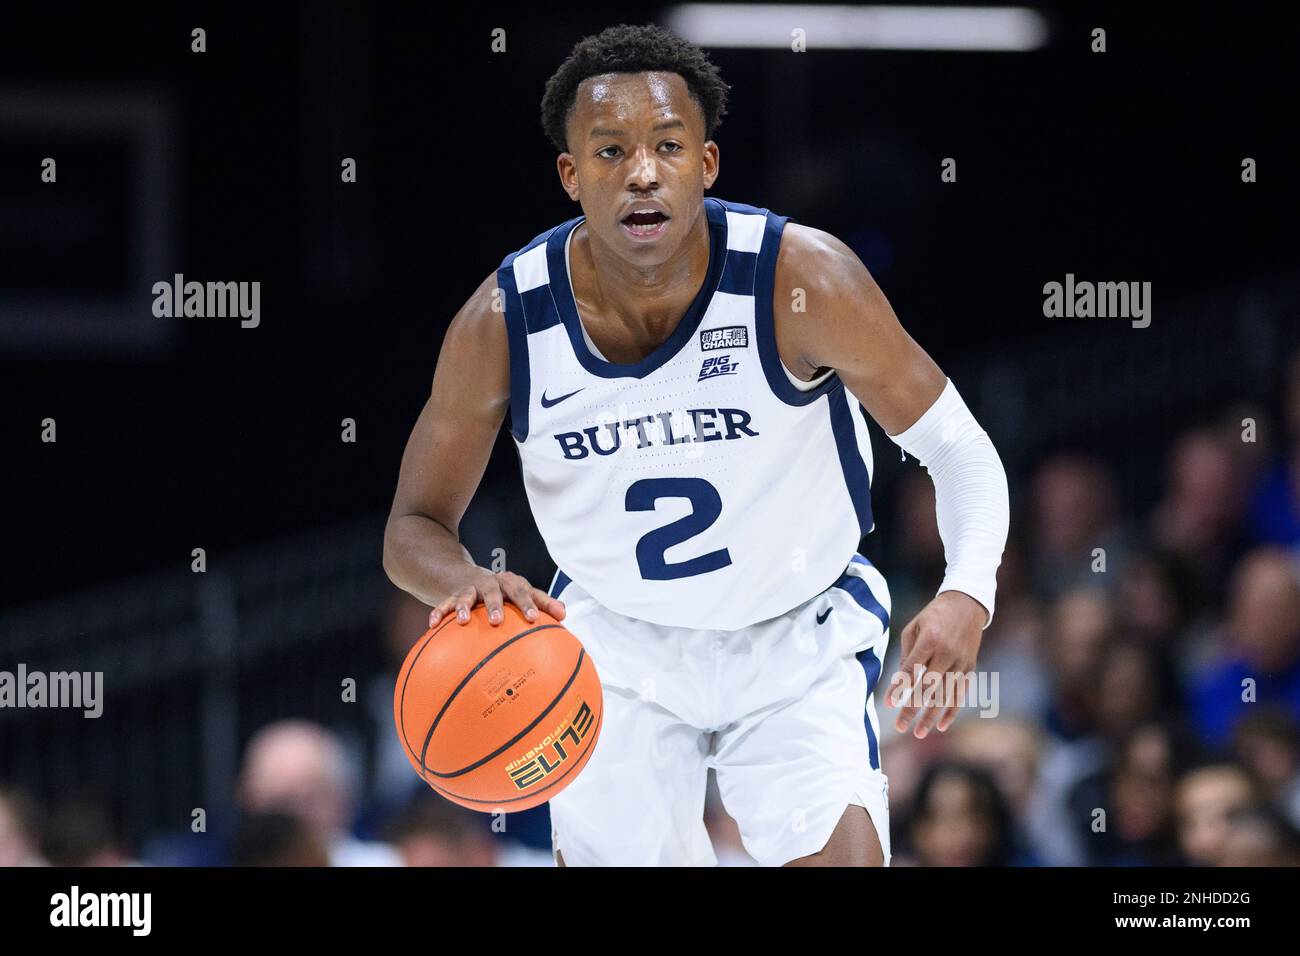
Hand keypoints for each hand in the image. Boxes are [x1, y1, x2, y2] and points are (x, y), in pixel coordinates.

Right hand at [428, 569, 566, 628]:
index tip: (536, 618)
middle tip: (498, 621)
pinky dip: (438, 612)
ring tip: (464, 620)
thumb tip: (565, 615)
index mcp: (510, 583)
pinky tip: (432, 625)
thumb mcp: (519, 593)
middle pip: (495, 590)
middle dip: (496, 604)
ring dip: (465, 606)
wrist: (463, 573)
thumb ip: (542, 603)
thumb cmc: (501, 590)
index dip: (531, 603)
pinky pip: (443, 603)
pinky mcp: (451, 594)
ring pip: (467, 595)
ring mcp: (470, 588)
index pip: (524, 591)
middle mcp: (490, 583)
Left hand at [885, 590, 985, 737]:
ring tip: (919, 733)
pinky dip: (951, 710)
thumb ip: (907, 653)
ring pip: (944, 695)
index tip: (889, 704)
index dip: (900, 688)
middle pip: (927, 687)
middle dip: (912, 708)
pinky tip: (942, 726)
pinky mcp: (970, 667)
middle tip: (900, 727)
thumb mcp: (914, 626)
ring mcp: (960, 662)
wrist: (967, 604)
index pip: (911, 670)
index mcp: (930, 640)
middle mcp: (947, 653)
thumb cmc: (934, 614)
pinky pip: (960, 693)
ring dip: (931, 716)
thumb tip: (902, 680)